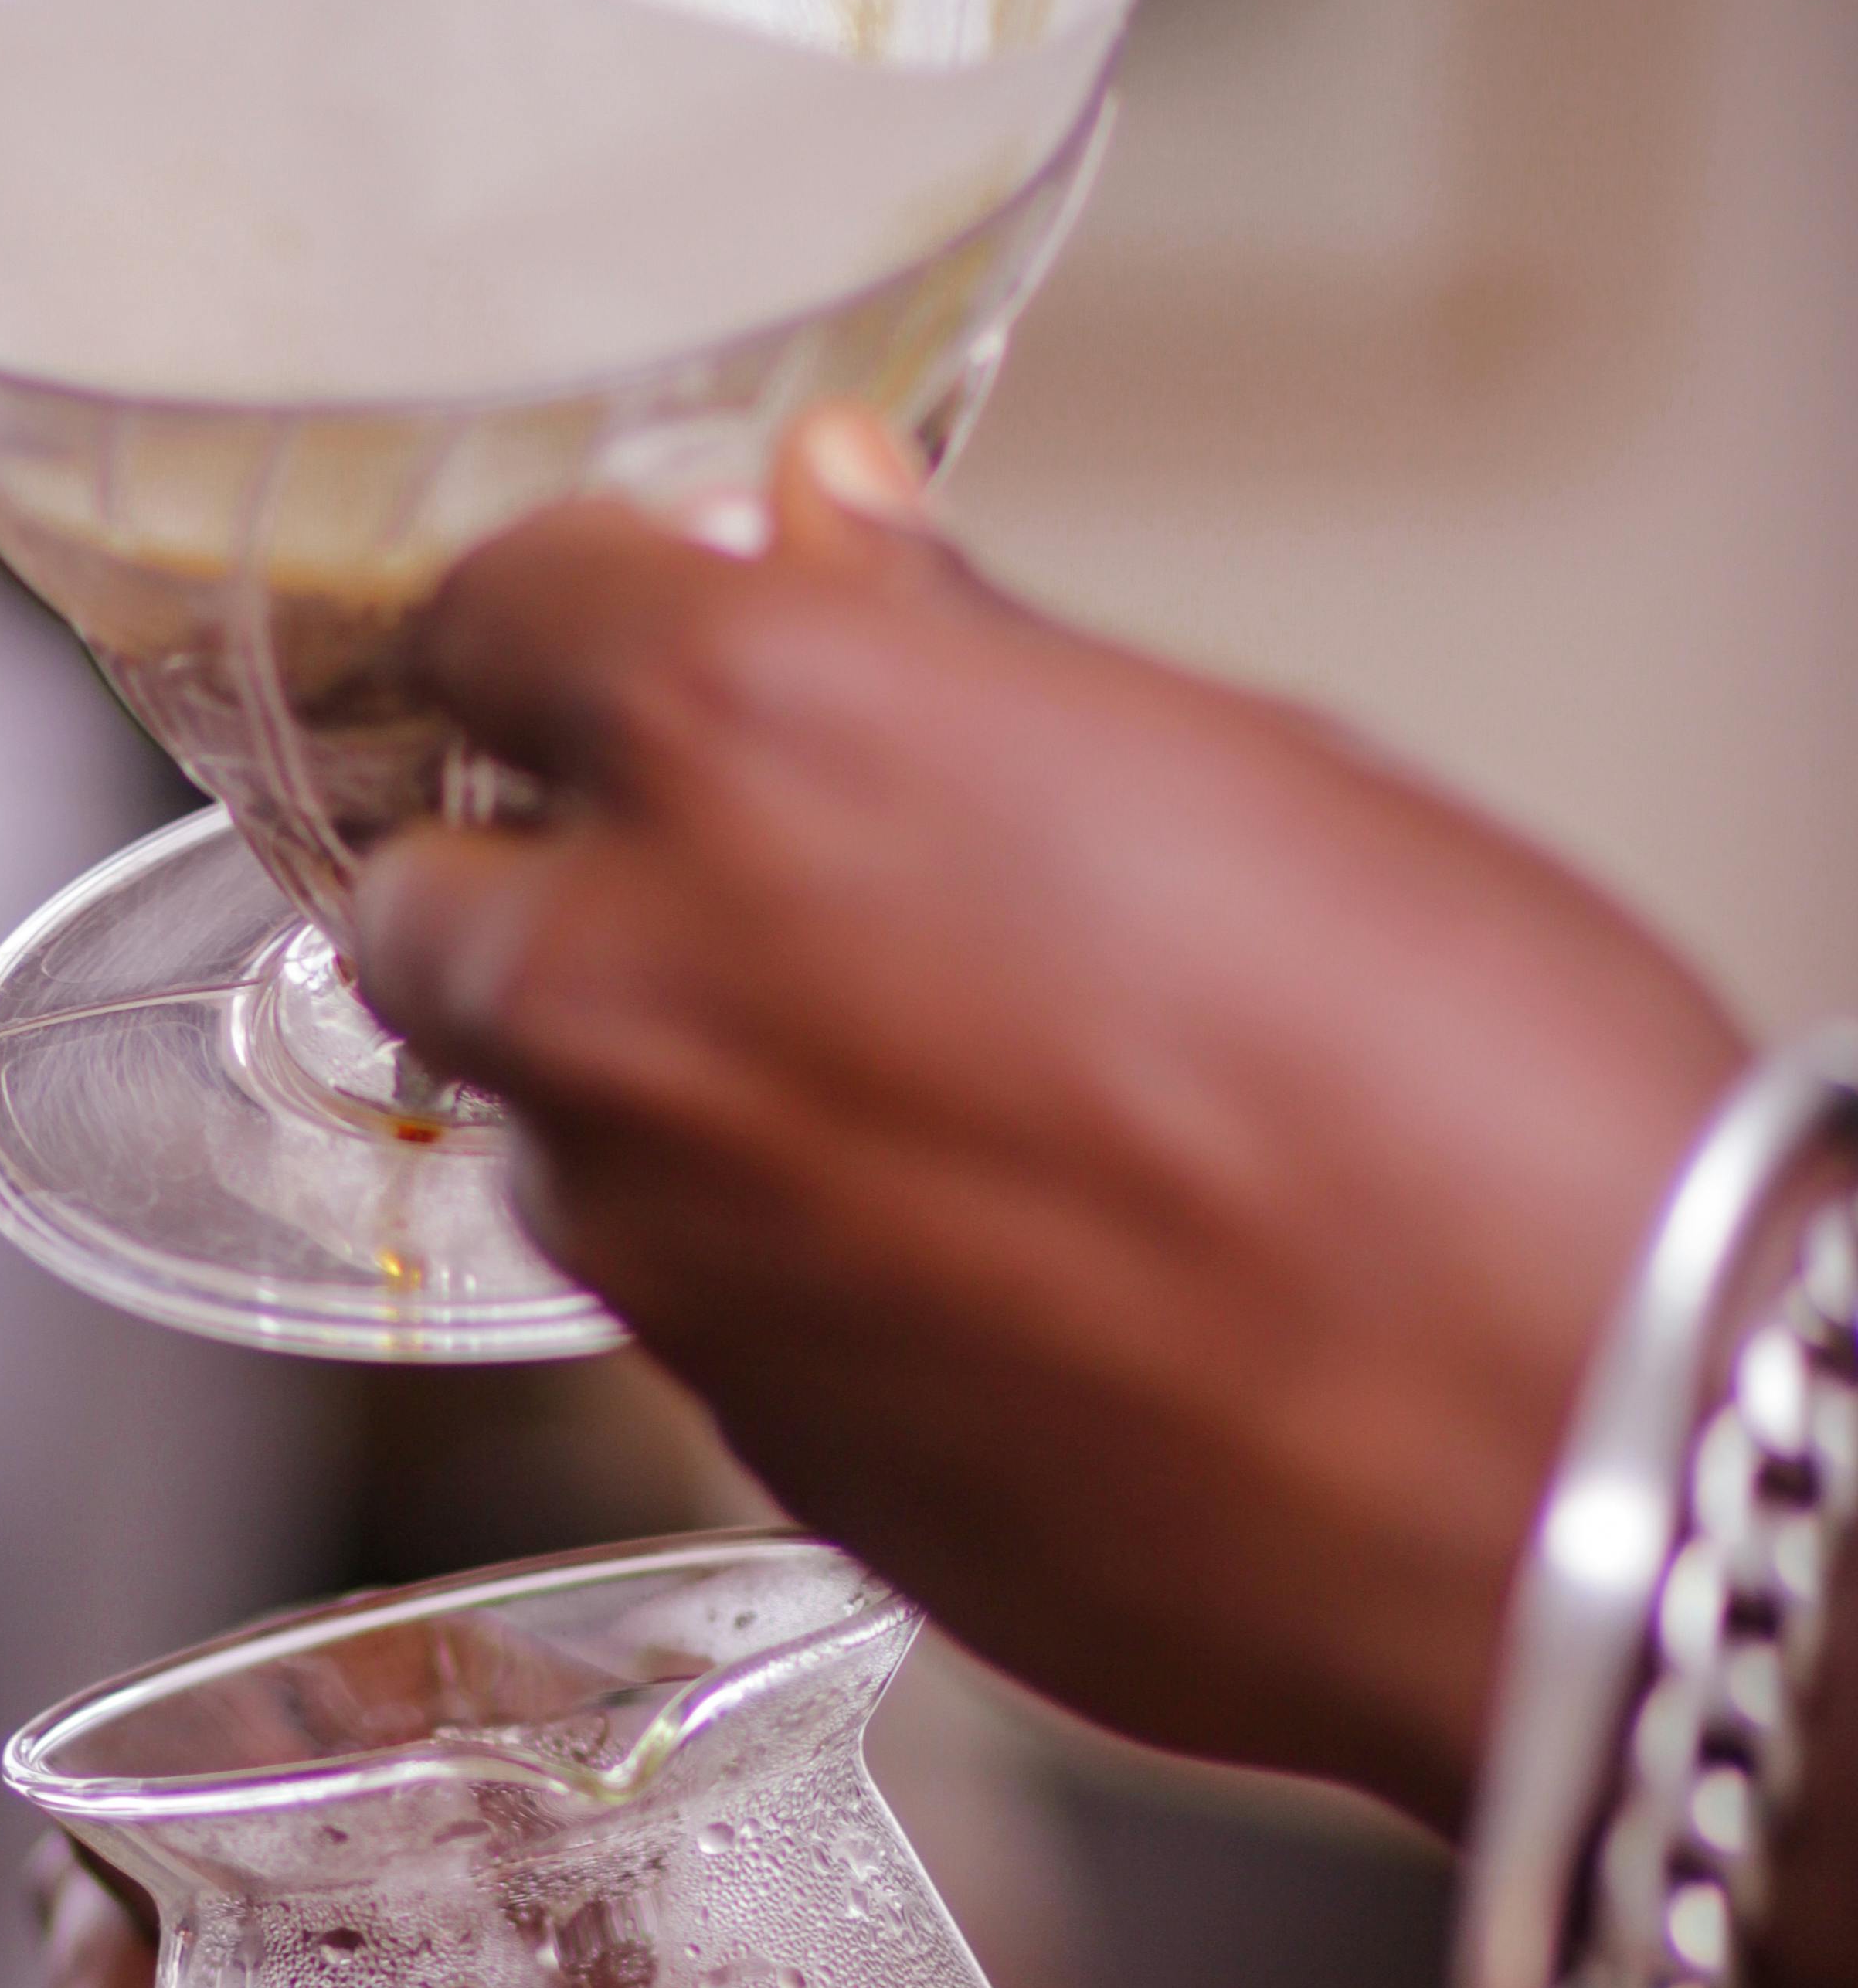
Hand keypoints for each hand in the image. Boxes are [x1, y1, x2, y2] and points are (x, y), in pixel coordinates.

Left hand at [356, 412, 1747, 1836]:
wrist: (1553, 1461)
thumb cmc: (1460, 1093)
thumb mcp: (1232, 763)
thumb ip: (959, 652)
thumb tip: (828, 526)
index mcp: (753, 743)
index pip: (500, 612)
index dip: (568, 621)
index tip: (623, 639)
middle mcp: (642, 994)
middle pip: (434, 910)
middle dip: (536, 878)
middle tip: (714, 879)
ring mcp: (665, 1244)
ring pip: (543, 1125)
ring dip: (642, 1087)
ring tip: (886, 1093)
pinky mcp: (730, 1436)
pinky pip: (668, 1299)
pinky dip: (748, 1253)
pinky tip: (946, 1251)